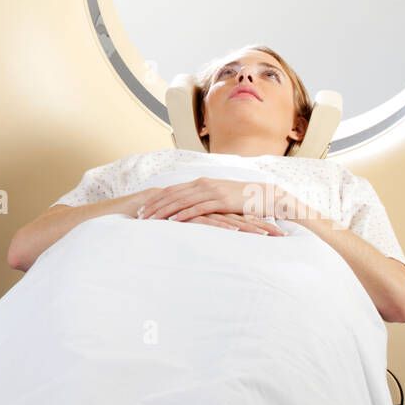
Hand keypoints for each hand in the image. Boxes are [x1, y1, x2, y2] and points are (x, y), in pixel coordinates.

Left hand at [136, 177, 286, 234]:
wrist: (265, 196)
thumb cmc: (241, 200)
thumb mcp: (219, 198)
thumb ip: (203, 201)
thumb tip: (188, 211)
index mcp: (200, 182)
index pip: (172, 190)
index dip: (155, 199)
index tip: (142, 209)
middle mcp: (203, 184)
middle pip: (172, 194)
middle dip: (154, 205)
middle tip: (139, 216)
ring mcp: (212, 191)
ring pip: (182, 201)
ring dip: (164, 211)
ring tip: (150, 220)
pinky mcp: (222, 201)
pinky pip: (199, 208)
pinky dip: (184, 214)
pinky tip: (173, 221)